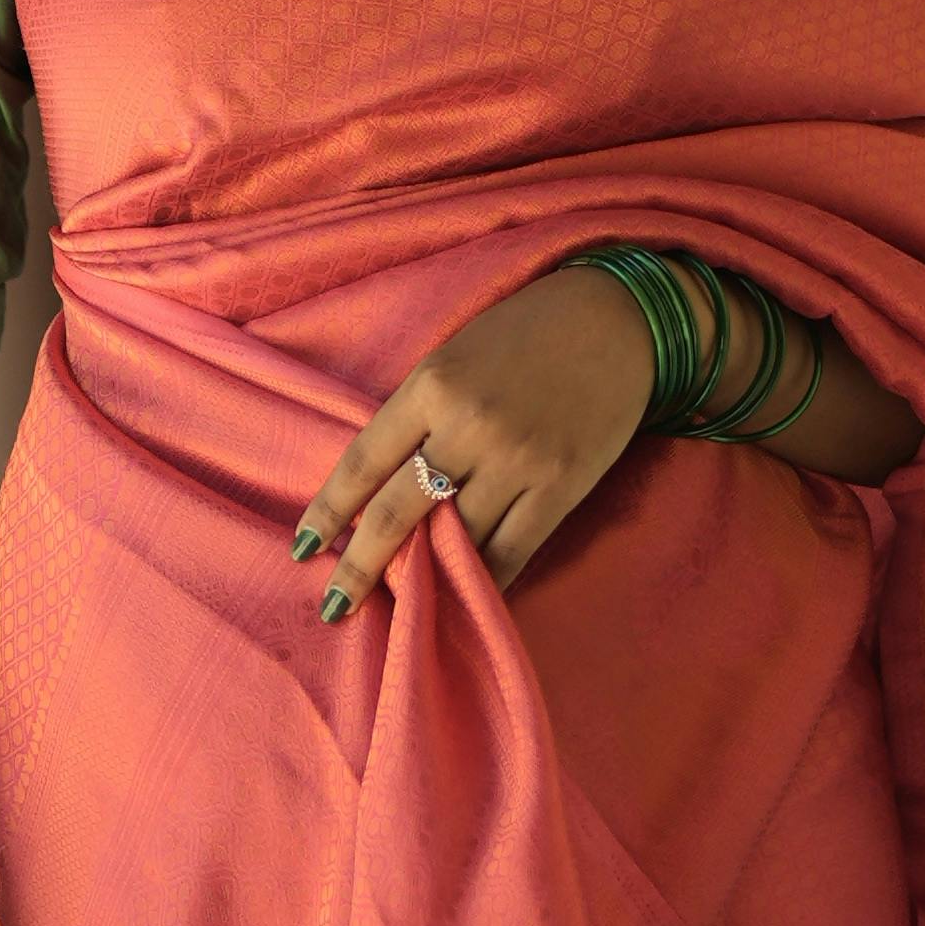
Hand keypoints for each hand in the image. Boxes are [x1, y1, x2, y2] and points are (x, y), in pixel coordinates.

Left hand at [297, 261, 659, 615]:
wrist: (620, 319)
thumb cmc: (528, 333)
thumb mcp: (456, 355)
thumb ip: (420, 414)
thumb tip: (380, 488)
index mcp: (433, 384)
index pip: (363, 462)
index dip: (329, 511)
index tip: (304, 548)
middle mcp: (470, 425)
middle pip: (398, 512)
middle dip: (360, 567)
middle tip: (334, 606)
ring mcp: (518, 459)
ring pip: (457, 540)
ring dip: (425, 578)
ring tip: (400, 605)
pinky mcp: (562, 486)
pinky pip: (512, 551)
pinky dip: (484, 581)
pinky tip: (463, 598)